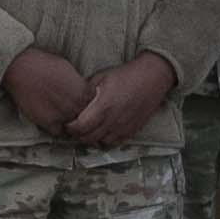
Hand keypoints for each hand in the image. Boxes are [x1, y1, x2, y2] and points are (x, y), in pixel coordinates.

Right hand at [0, 45, 93, 136]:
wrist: (22, 68)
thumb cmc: (44, 64)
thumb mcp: (69, 70)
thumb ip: (78, 85)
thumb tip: (81, 91)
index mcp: (84, 91)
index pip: (95, 107)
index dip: (89, 107)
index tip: (82, 105)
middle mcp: (77, 105)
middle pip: (86, 119)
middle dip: (80, 117)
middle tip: (72, 114)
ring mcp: (64, 115)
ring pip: (73, 128)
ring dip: (69, 125)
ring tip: (62, 118)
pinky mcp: (49, 122)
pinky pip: (58, 132)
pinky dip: (55, 128)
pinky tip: (50, 120)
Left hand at [61, 51, 180, 150]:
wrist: (151, 78)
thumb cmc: (127, 75)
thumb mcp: (101, 77)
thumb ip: (87, 91)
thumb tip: (75, 100)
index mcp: (103, 105)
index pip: (81, 126)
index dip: (71, 127)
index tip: (68, 123)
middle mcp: (113, 119)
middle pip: (88, 137)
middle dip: (78, 135)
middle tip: (74, 129)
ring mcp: (123, 127)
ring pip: (101, 142)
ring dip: (91, 139)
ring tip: (88, 131)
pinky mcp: (131, 130)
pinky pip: (115, 143)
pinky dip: (106, 141)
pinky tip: (102, 133)